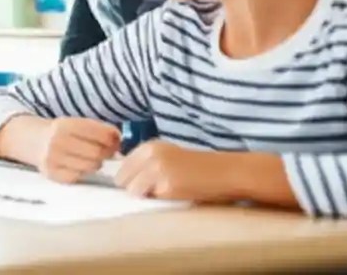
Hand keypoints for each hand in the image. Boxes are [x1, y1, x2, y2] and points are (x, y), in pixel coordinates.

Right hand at [36, 118, 121, 183]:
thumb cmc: (60, 132)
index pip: (100, 134)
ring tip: (90, 157)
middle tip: (105, 152)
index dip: (113, 139)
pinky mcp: (52, 174)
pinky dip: (83, 171)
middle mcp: (58, 141)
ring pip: (91, 166)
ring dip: (96, 163)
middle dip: (106, 153)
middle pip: (98, 152)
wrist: (30, 140)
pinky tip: (78, 165)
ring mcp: (53, 158)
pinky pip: (79, 176)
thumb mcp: (75, 123)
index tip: (115, 141)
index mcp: (66, 124)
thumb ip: (97, 129)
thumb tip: (118, 140)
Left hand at [116, 141, 234, 201]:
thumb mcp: (167, 156)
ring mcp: (158, 169)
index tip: (141, 184)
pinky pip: (150, 199)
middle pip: (122, 179)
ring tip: (164, 193)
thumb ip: (145, 162)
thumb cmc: (198, 168)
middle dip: (133, 188)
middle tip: (153, 191)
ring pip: (132, 191)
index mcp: (148, 146)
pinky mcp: (167, 185)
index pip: (121, 166)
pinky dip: (158, 201)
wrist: (225, 172)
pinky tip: (173, 195)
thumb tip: (121, 179)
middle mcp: (150, 155)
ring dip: (145, 196)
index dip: (128, 178)